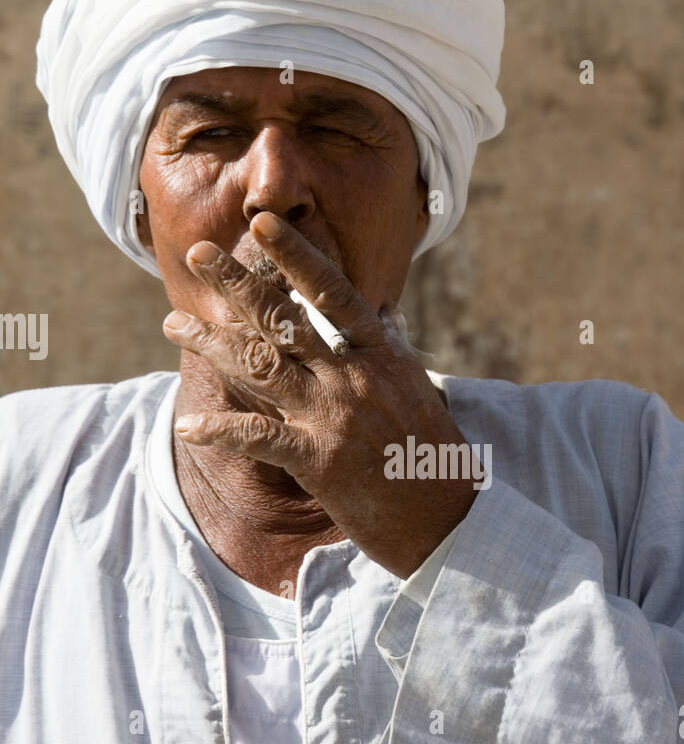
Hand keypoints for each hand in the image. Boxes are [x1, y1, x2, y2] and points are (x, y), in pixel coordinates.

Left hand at [162, 212, 479, 578]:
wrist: (448, 519)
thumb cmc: (433, 457)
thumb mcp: (418, 391)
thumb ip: (391, 350)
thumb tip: (382, 312)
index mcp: (382, 356)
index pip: (334, 293)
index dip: (296, 256)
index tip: (263, 224)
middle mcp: (355, 378)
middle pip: (286, 320)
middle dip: (237, 284)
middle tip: (198, 252)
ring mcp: (335, 418)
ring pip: (262, 368)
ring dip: (211, 343)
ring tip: (174, 323)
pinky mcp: (318, 461)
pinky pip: (259, 438)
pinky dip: (221, 430)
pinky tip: (188, 424)